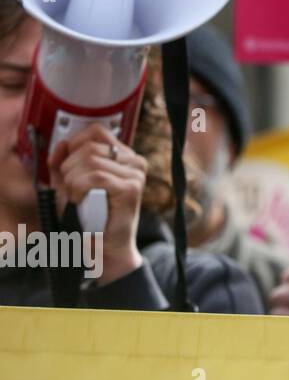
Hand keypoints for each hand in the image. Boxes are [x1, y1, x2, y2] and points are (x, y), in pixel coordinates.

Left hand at [48, 123, 147, 283]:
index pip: (96, 132)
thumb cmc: (89, 218)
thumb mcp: (69, 185)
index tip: (68, 166)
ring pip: (90, 161)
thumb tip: (61, 143)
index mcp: (123, 156)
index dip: (74, 144)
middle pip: (89, 146)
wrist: (103, 247)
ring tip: (78, 197)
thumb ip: (62, 164)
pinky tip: (82, 201)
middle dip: (69, 168)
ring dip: (73, 182)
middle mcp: (134, 161)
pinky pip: (96, 177)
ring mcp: (135, 174)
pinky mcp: (131, 188)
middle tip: (72, 189)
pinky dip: (80, 189)